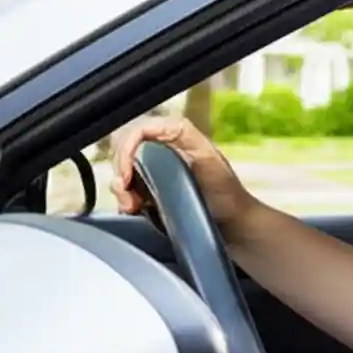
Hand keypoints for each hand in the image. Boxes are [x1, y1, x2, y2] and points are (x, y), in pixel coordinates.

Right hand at [109, 116, 256, 227]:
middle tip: (128, 195)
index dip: (125, 151)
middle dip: (120, 173)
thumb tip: (149, 129)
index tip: (127, 177)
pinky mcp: (150, 189)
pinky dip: (124, 200)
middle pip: (122, 149)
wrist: (232, 224)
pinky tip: (134, 209)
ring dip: (121, 190)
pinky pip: (125, 190)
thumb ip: (184, 137)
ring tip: (133, 206)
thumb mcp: (209, 158)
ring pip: (120, 170)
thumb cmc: (227, 192)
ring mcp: (155, 168)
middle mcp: (162, 147)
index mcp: (175, 134)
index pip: (136, 131)